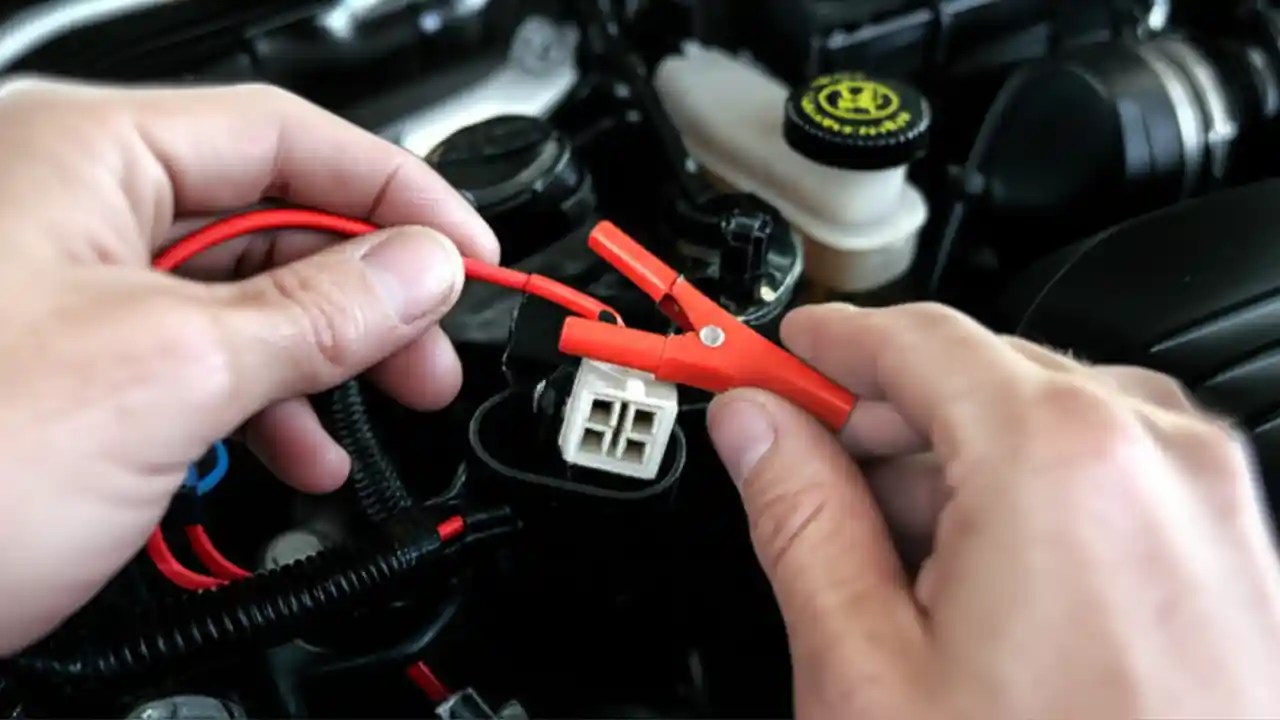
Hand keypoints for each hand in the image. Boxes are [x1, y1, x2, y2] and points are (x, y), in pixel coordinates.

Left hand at [0, 78, 497, 654]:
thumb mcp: (169, 374)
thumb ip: (318, 312)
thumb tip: (420, 269)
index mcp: (83, 155)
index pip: (287, 137)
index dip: (397, 195)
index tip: (468, 255)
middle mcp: (71, 210)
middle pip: (270, 221)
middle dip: (366, 294)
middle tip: (431, 351)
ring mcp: (65, 296)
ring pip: (239, 302)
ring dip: (321, 365)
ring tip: (374, 418)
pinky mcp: (65, 374)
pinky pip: (193, 363)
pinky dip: (259, 409)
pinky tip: (293, 457)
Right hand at [708, 303, 1279, 717]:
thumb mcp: (868, 670)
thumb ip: (799, 518)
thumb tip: (760, 437)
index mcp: (1059, 461)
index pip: (911, 340)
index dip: (821, 348)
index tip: (772, 365)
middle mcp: (1156, 460)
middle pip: (979, 376)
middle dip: (880, 421)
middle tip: (804, 472)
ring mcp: (1212, 506)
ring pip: (1042, 426)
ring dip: (951, 469)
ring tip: (894, 569)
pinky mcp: (1233, 554)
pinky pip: (1107, 478)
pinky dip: (1026, 502)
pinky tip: (979, 590)